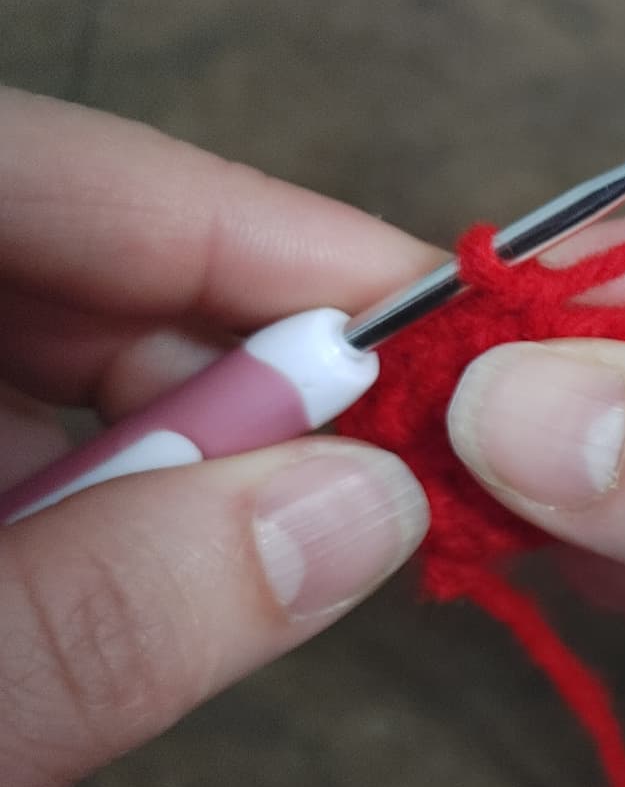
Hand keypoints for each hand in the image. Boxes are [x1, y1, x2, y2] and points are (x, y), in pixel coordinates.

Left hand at [0, 90, 433, 786]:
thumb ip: (106, 618)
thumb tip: (367, 511)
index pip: (35, 168)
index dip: (240, 223)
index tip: (420, 312)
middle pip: (50, 255)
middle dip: (232, 349)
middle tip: (393, 449)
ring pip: (33, 349)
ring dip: (179, 433)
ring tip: (300, 522)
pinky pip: (1, 430)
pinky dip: (99, 488)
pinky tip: (169, 561)